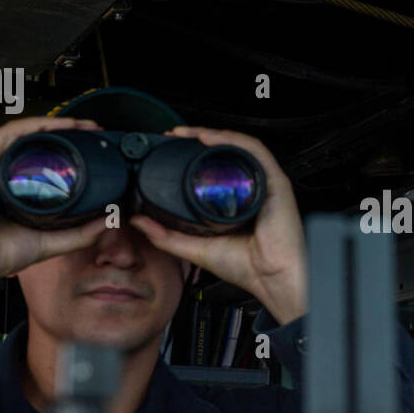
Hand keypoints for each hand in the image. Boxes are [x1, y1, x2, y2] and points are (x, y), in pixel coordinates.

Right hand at [0, 115, 107, 287]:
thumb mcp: (50, 240)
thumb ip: (79, 232)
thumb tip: (108, 220)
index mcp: (11, 186)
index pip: (40, 157)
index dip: (67, 148)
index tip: (93, 146)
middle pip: (33, 142)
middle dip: (64, 132)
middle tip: (91, 130)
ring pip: (23, 134)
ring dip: (54, 125)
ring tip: (80, 126)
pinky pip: (8, 134)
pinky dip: (33, 127)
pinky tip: (55, 127)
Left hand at [129, 127, 307, 324]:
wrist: (271, 279)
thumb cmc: (248, 268)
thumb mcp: (196, 249)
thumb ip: (166, 236)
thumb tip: (138, 222)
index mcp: (237, 200)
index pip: (215, 167)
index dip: (193, 152)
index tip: (172, 146)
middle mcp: (251, 188)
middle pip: (227, 151)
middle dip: (200, 137)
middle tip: (175, 135)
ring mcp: (264, 183)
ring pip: (239, 146)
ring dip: (213, 134)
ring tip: (190, 133)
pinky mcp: (276, 182)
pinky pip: (255, 152)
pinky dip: (232, 141)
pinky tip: (212, 139)